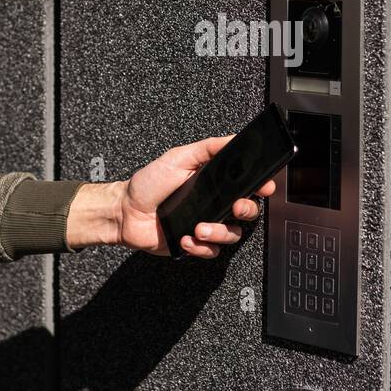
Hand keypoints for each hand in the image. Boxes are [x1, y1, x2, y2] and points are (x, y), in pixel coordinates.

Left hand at [85, 135, 277, 258]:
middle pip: (248, 211)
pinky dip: (201, 247)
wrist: (125, 212)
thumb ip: (208, 148)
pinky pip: (212, 251)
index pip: (247, 184)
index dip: (261, 186)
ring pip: (233, 234)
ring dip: (219, 232)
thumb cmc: (148, 183)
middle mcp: (214, 203)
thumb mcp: (178, 157)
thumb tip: (234, 138)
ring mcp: (206, 224)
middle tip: (235, 207)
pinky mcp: (195, 244)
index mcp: (214, 182)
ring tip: (199, 227)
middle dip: (247, 210)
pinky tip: (186, 238)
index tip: (264, 187)